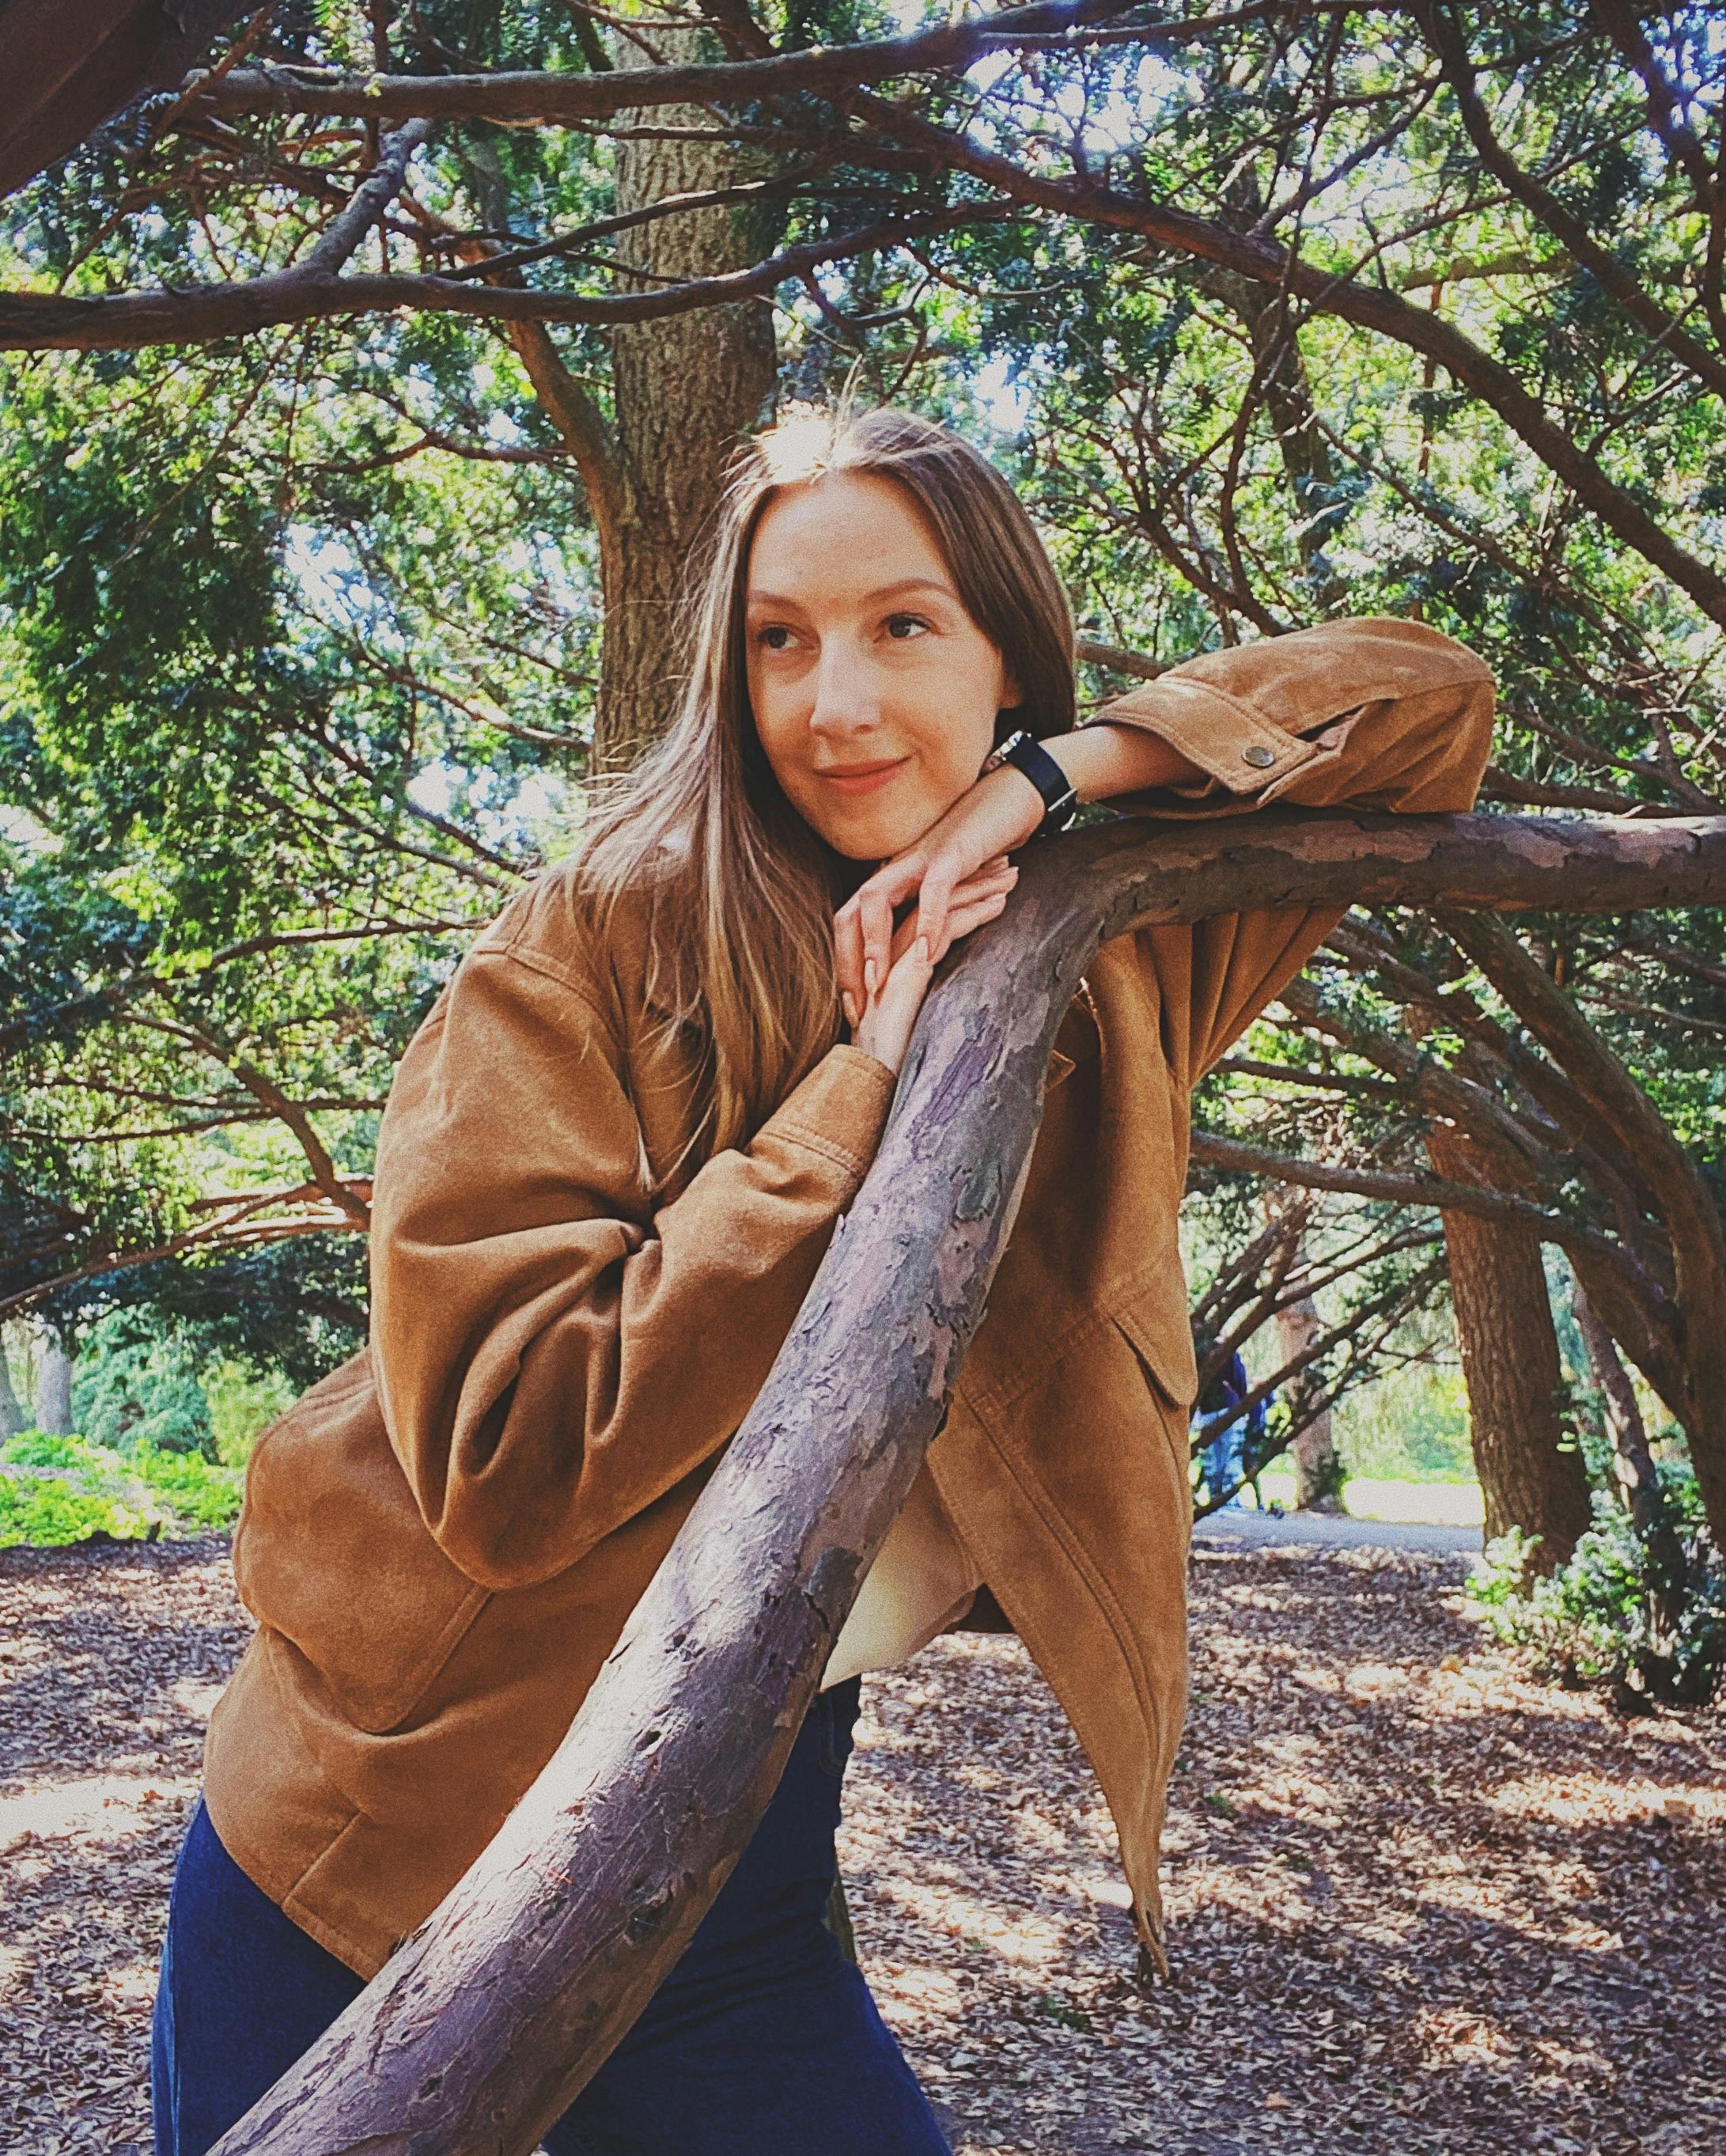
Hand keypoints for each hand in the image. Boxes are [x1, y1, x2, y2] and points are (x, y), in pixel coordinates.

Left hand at [834, 765, 1043, 1016]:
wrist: (1011, 797)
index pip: (851, 924)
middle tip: (856, 1007)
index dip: (846, 965)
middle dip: (848, 963)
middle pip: (850, 913)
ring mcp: (919, 859)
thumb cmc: (983, 849)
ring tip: (880, 983)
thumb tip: (919, 964)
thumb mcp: (948, 891)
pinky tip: (928, 952)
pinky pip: (932, 889)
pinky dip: (927, 921)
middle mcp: (895, 869)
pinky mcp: (952, 853)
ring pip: (877, 899)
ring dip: (875, 943)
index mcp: (891, 880)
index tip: (853, 1008)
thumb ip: (928, 918)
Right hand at [841, 855, 1019, 1073]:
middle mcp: (891, 953)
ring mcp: (898, 960)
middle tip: (1002, 865)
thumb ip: (929, 1000)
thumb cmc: (895, 1062)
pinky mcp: (909, 970)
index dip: (956, 893)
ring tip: (1010, 877)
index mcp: (892, 961)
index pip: (926, 913)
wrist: (876, 1083)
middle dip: (970, 879)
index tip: (985, 882)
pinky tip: (1000, 905)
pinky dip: (974, 914)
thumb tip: (960, 997)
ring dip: (978, 890)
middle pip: (933, 901)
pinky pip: (945, 929)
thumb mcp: (917, 1022)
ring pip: (940, 908)